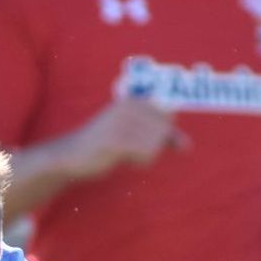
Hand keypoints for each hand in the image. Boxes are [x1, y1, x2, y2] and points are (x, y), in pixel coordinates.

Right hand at [68, 96, 188, 180]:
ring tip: (127, 153)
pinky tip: (126, 158)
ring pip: (156, 143)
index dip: (163, 132)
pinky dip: (141, 160)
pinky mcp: (116, 140)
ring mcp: (122, 122)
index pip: (168, 113)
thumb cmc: (105, 142)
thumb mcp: (134, 133)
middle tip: (133, 148)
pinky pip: (146, 153)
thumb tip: (187, 146)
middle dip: (154, 144)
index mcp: (134, 100)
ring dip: (146, 154)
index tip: (141, 137)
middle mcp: (129, 106)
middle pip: (164, 129)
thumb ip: (162, 137)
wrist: (72, 154)